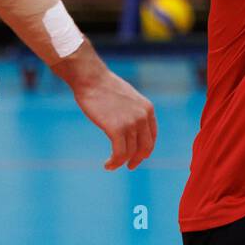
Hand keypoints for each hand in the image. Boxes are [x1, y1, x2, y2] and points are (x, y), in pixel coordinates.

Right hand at [61, 46, 157, 169]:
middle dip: (137, 159)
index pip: (152, 137)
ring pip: (130, 153)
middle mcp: (143, 117)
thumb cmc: (105, 88)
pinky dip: (114, 162)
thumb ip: (133, 112)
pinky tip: (107, 164)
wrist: (92, 79)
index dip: (144, 150)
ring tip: (111, 165)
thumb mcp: (128, 99)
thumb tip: (131, 128)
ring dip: (121, 162)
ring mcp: (131, 123)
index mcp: (147, 109)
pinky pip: (119, 153)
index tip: (136, 157)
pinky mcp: (117, 129)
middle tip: (129, 166)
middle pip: (145, 148)